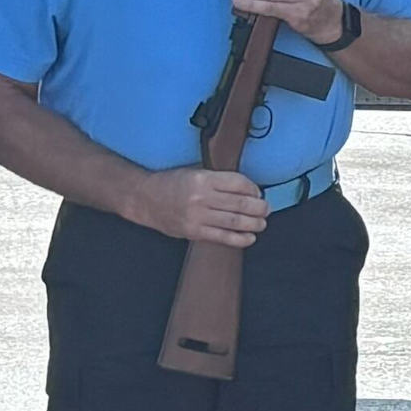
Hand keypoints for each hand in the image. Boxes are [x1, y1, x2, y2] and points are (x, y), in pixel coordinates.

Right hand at [141, 167, 269, 248]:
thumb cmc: (172, 184)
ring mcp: (197, 216)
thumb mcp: (196, 172)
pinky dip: (240, 239)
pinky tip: (249, 237)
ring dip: (254, 224)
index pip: (239, 183)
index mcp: (203, 178)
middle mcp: (201, 197)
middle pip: (241, 204)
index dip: (254, 189)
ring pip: (235, 221)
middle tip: (266, 209)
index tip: (258, 193)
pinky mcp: (193, 231)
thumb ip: (219, 180)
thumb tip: (249, 190)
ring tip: (261, 223)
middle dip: (260, 208)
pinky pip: (222, 237)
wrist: (144, 198)